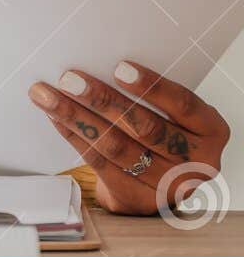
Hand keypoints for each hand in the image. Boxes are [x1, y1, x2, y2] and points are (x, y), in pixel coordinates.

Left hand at [27, 60, 229, 215]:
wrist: (156, 185)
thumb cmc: (163, 135)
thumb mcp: (172, 115)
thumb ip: (150, 96)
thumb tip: (97, 60)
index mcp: (210, 131)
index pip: (184, 104)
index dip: (152, 87)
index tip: (119, 68)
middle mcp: (195, 160)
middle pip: (145, 127)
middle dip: (102, 101)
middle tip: (68, 79)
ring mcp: (166, 183)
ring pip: (116, 146)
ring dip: (76, 117)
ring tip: (46, 95)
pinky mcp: (135, 196)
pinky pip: (98, 162)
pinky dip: (73, 135)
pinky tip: (55, 118)